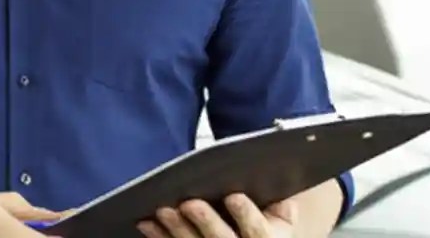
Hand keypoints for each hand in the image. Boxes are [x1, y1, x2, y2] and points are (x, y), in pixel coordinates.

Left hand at [136, 193, 298, 237]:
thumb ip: (280, 214)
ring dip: (177, 230)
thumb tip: (282, 196)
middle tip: (189, 203)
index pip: (259, 233)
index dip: (247, 215)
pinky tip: (147, 224)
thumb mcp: (279, 231)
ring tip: (163, 210)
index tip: (233, 196)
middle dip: (206, 222)